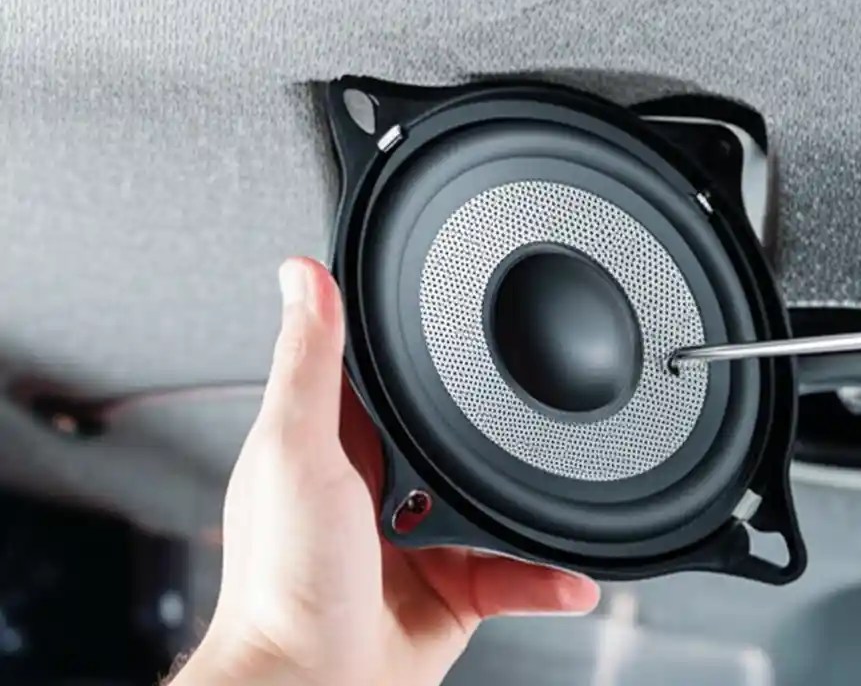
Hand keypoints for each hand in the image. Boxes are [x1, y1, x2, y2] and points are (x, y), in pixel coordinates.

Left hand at [173, 258, 598, 685]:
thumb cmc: (283, 586)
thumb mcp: (297, 453)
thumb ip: (310, 366)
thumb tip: (302, 274)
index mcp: (330, 446)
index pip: (378, 375)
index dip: (414, 348)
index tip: (458, 316)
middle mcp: (376, 491)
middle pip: (452, 439)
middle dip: (494, 435)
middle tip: (539, 417)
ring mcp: (418, 543)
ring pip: (493, 508)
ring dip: (532, 511)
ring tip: (564, 500)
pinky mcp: (452, 593)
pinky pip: (514, 574)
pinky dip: (547, 577)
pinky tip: (568, 575)